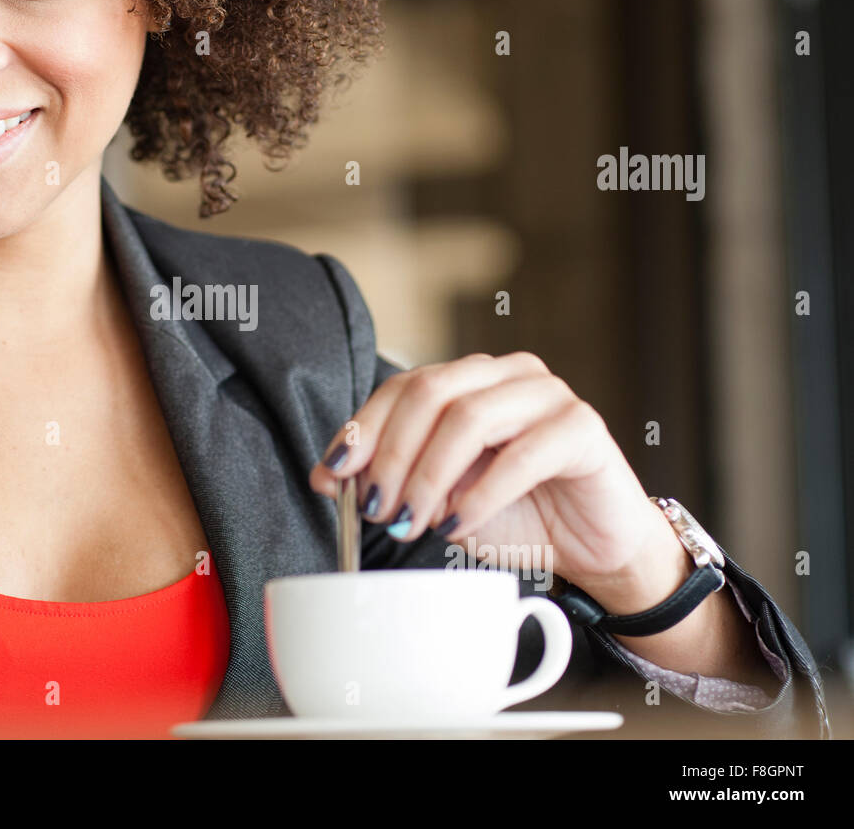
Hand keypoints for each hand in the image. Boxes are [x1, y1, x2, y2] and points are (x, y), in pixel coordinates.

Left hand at [308, 352, 673, 590]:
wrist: (590, 544)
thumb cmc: (514, 513)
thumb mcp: (437, 497)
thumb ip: (390, 478)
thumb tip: (328, 476)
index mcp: (467, 380)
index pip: (401, 386)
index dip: (362, 430)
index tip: (332, 475)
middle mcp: (504, 374)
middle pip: (429, 393)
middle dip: (392, 455)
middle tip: (377, 507)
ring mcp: (547, 394)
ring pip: (469, 418)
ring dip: (429, 477)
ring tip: (413, 521)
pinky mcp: (582, 428)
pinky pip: (522, 455)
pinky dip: (479, 495)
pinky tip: (458, 524)